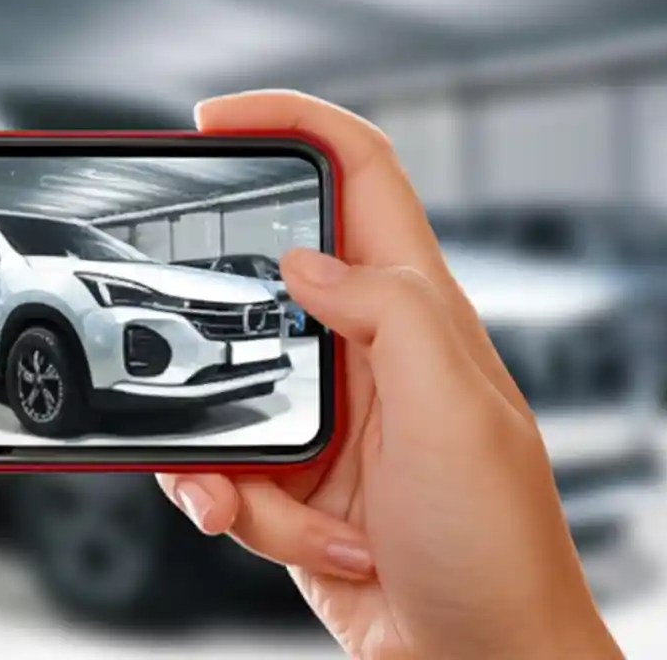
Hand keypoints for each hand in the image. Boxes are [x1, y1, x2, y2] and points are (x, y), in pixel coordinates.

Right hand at [158, 91, 622, 658]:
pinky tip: (255, 525)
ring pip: (218, 384)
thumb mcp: (453, 412)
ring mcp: (322, 416)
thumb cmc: (495, 548)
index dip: (292, 124)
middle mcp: (364, 353)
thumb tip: (304, 259)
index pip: (359, 174)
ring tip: (242, 495)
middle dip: (207, 317)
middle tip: (171, 337)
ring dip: (215, 446)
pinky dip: (224, 499)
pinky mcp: (290, 478)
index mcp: (415, 313)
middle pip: (259, 281)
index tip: (215, 118)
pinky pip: (220, 462)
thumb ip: (387, 314)